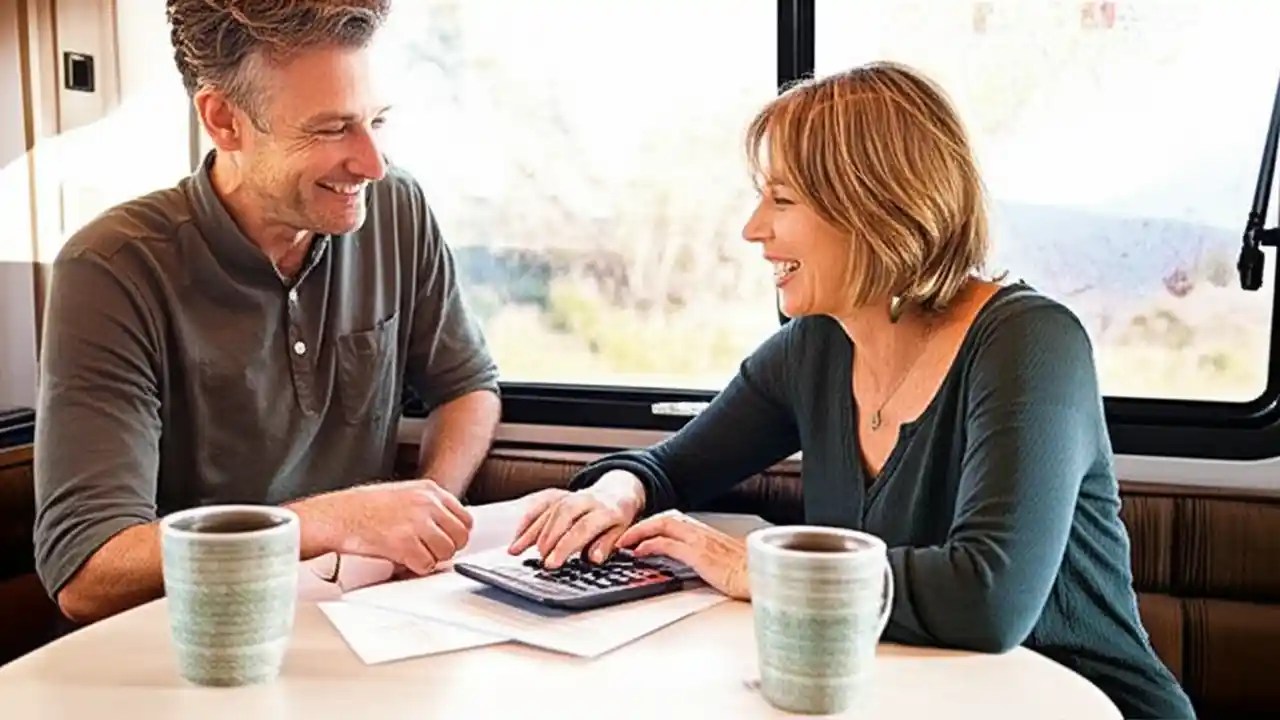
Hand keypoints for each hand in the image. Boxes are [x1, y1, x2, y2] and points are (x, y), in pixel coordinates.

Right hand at [303, 479, 472, 575]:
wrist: (334, 516)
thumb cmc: (361, 508)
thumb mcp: (402, 494)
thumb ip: (427, 507)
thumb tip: (445, 528)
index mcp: (428, 490)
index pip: (464, 518)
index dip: (455, 535)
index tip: (445, 542)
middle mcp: (426, 504)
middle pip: (460, 537)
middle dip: (446, 549)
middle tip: (429, 552)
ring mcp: (416, 523)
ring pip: (446, 553)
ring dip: (431, 560)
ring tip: (413, 556)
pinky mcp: (404, 543)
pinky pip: (426, 565)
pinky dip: (416, 569)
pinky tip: (402, 561)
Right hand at [507, 476, 644, 567]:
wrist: (617, 492)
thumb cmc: (617, 519)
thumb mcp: (621, 533)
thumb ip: (606, 544)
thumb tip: (594, 558)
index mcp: (606, 510)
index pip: (582, 528)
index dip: (565, 546)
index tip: (552, 564)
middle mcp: (587, 499)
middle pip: (563, 516)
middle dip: (548, 539)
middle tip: (539, 559)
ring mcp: (571, 495)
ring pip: (548, 509)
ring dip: (531, 531)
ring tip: (516, 551)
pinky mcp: (559, 494)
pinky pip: (540, 504)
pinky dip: (527, 519)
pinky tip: (518, 535)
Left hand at [617, 511, 749, 599]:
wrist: (762, 578)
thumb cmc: (750, 574)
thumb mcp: (726, 563)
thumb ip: (710, 559)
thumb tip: (700, 566)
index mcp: (709, 534)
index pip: (675, 521)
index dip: (655, 525)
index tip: (640, 533)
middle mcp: (703, 532)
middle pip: (665, 518)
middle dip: (643, 525)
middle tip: (625, 536)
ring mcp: (700, 541)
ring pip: (662, 525)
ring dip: (640, 532)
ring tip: (625, 542)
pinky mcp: (698, 554)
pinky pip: (666, 544)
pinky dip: (649, 545)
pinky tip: (639, 552)